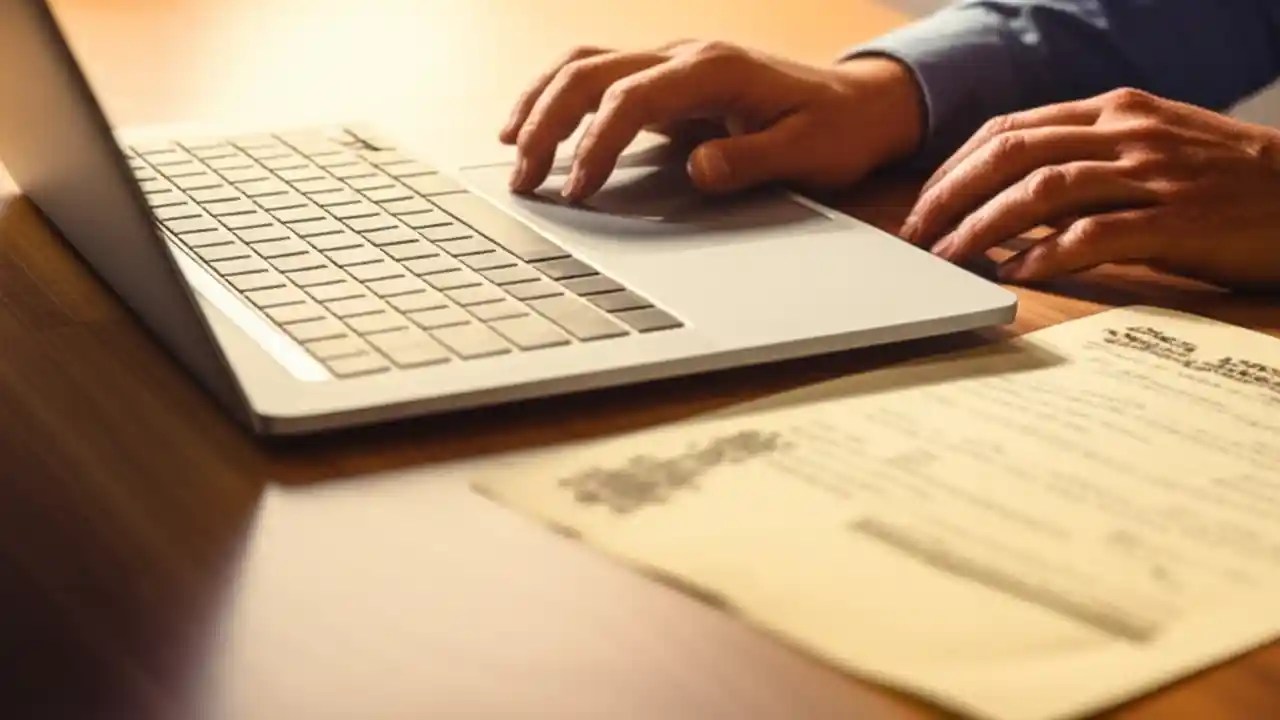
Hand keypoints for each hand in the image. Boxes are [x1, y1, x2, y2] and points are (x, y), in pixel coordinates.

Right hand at [499, 41, 924, 200]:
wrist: (861, 102)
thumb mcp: (808, 152)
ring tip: (510, 148)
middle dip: (546, 124)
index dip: (595, 145)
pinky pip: (598, 77)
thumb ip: (751, 159)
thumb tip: (697, 170)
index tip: (577, 192)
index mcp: (713, 69)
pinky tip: (538, 126)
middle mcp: (683, 55)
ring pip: (584, 65)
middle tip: (524, 181)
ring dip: (540, 103)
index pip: (629, 99)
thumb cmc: (837, 130)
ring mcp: (671, 62)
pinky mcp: (666, 80)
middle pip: (589, 72)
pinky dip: (560, 98)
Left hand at [902, 88, 1279, 290]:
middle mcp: (1127, 133)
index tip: (923, 203)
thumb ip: (1088, 161)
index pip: (1011, 129)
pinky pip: (1094, 235)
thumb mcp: (1154, 148)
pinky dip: (1047, 256)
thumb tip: (1013, 201)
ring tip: (949, 259)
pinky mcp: (1177, 220)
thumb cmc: (1227, 181)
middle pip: (1012, 154)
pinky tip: (1017, 276)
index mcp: (1116, 110)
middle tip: (915, 235)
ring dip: (983, 227)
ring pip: (1042, 191)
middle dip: (951, 195)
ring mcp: (1152, 174)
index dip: (956, 167)